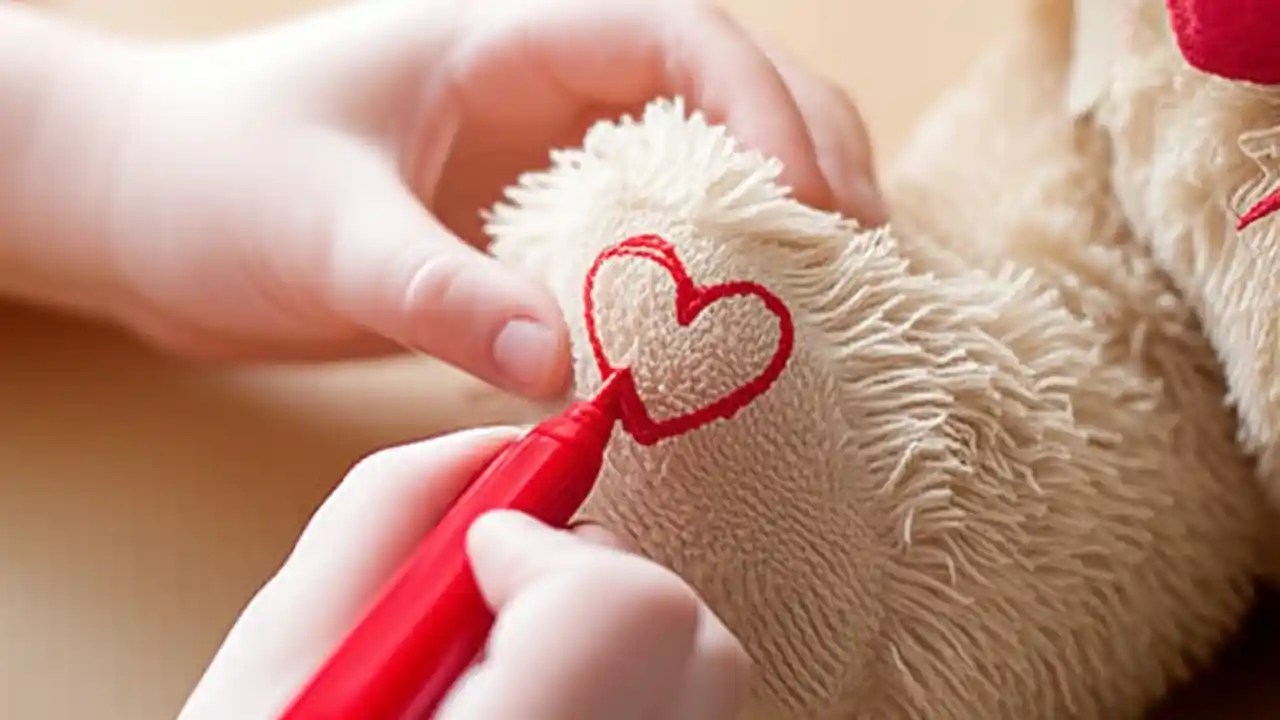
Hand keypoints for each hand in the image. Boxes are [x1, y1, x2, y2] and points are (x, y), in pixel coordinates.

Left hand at [1, 0, 881, 398]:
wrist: (146, 214)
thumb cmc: (212, 182)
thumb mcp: (322, 232)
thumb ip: (438, 293)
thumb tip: (559, 366)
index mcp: (506, 36)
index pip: (676, 35)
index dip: (763, 107)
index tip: (812, 203)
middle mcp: (541, 85)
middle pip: (720, 86)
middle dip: (805, 152)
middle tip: (860, 253)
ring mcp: (539, 155)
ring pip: (695, 160)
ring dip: (768, 214)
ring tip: (828, 294)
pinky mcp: (525, 224)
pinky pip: (643, 235)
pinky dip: (698, 273)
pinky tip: (726, 331)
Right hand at [178, 428, 750, 719]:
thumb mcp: (275, 669)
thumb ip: (382, 522)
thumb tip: (490, 449)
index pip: (625, 615)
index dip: (551, 550)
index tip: (482, 554)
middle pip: (693, 641)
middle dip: (590, 583)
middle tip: (491, 614)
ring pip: (697, 681)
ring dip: (605, 640)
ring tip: (499, 676)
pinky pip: (680, 715)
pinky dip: (619, 688)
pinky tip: (534, 702)